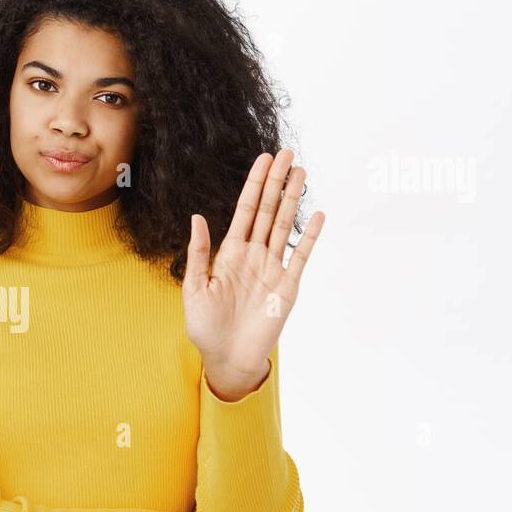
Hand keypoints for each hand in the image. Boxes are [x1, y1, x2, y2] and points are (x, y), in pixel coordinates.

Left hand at [184, 149, 323, 398]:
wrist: (226, 357)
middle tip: (286, 153)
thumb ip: (199, 253)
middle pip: (268, 210)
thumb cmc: (205, 326)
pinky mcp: (287, 286)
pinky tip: (317, 214)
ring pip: (285, 226)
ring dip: (293, 199)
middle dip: (276, 182)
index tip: (263, 160)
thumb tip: (197, 217)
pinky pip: (300, 256)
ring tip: (301, 172)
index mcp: (230, 253)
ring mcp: (272, 269)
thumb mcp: (193, 288)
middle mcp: (253, 255)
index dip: (255, 184)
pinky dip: (309, 236)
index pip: (246, 210)